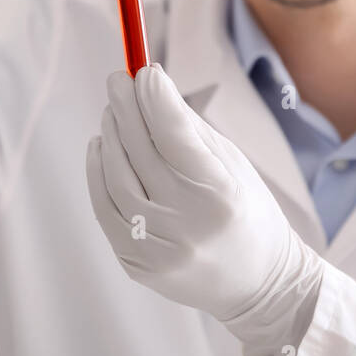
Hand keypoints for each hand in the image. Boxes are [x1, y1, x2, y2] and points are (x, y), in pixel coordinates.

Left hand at [86, 65, 325, 355]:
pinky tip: (101, 149)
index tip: (142, 71)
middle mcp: (188, 225)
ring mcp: (160, 250)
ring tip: (112, 113)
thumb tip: (150, 85)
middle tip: (118, 81)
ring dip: (110, 138)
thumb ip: (190, 129)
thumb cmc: (247, 211)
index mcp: (221, 195)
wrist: (258, 284)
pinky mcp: (139, 266)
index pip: (175, 136)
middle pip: (142, 154)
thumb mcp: (232, 166)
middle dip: (127, 109)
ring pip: (117, 180)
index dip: (155, 99)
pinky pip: (106, 211)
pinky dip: (97, 174)